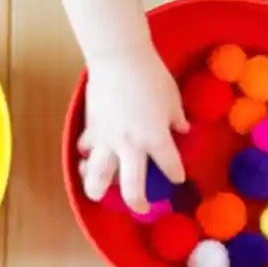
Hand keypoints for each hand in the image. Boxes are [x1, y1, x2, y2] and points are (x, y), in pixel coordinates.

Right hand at [77, 47, 188, 212]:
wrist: (119, 58)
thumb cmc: (151, 76)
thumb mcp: (173, 99)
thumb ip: (177, 120)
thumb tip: (181, 131)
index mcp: (155, 139)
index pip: (170, 167)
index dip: (176, 175)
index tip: (177, 178)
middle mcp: (130, 146)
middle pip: (131, 187)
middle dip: (137, 202)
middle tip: (140, 208)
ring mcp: (107, 140)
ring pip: (97, 175)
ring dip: (97, 188)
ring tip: (97, 194)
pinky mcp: (91, 128)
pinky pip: (86, 148)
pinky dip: (85, 155)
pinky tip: (86, 159)